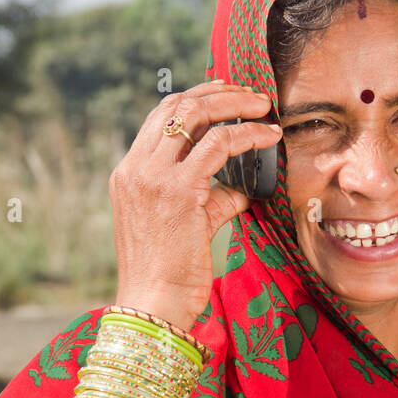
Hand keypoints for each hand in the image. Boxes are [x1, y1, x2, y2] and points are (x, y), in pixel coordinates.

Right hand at [108, 80, 281, 331]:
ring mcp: (153, 177)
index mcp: (129, 175)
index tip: (227, 98)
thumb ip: (210, 202)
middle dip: (217, 92)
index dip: (196, 100)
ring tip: (263, 106)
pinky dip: (247, 134)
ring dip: (234, 104)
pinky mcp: (179, 191)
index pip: (161, 119)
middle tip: (251, 95)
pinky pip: (218, 145)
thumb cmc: (168, 277)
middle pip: (176, 105)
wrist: (153, 306)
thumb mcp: (186, 228)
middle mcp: (135, 169)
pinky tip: (268, 137)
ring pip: (195, 115)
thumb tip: (241, 190)